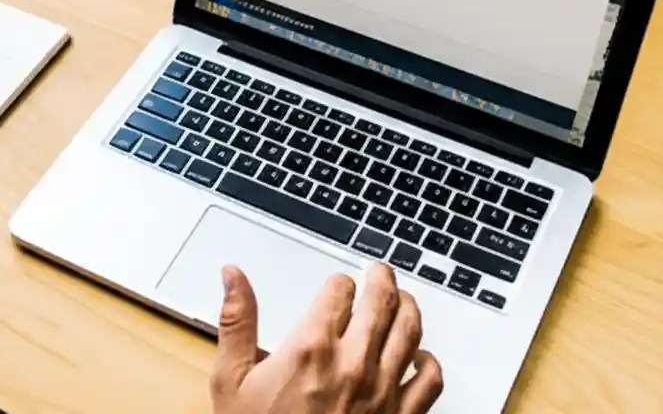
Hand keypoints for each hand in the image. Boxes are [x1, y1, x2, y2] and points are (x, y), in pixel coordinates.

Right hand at [211, 264, 442, 413]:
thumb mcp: (231, 380)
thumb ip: (236, 322)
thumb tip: (232, 275)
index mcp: (311, 347)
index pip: (340, 290)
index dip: (339, 282)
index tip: (337, 285)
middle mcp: (352, 363)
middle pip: (382, 300)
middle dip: (381, 278)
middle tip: (379, 272)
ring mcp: (381, 391)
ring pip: (411, 331)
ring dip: (409, 306)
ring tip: (403, 299)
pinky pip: (430, 380)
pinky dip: (429, 362)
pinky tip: (420, 356)